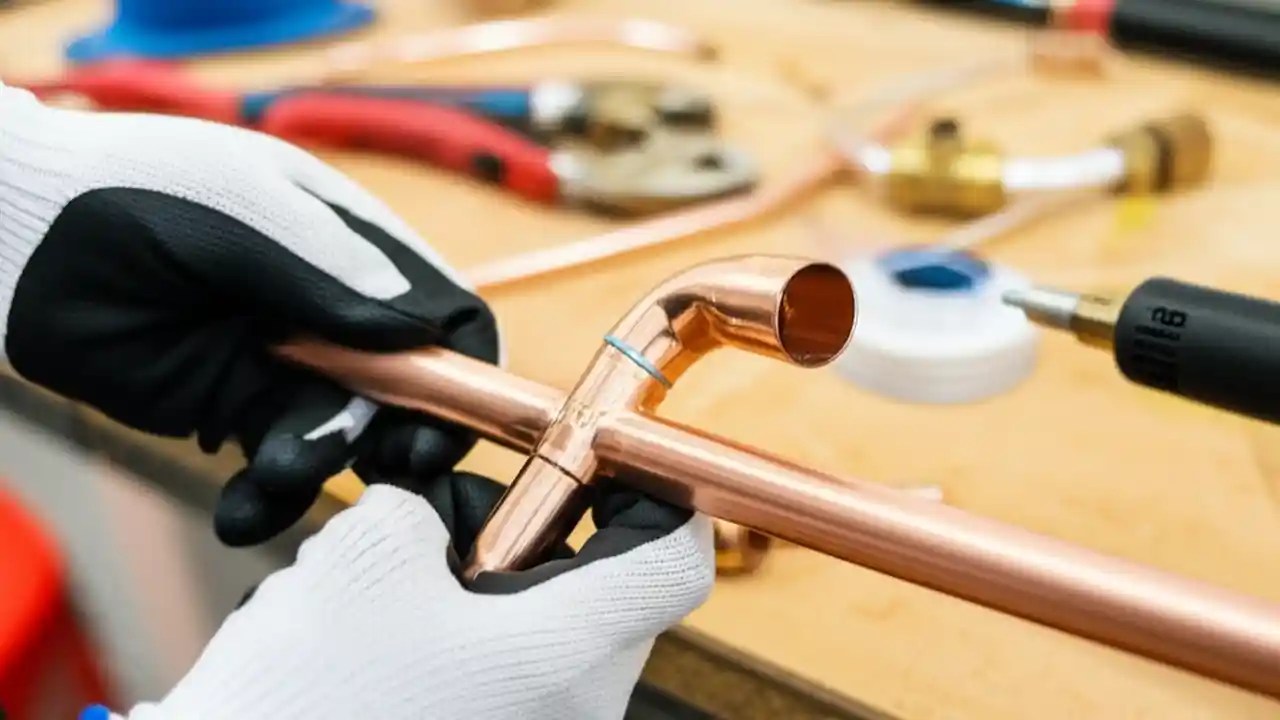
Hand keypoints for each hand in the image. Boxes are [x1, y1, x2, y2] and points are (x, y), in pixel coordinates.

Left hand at [0, 85, 498, 544]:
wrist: (17, 239)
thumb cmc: (130, 194)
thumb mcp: (237, 215)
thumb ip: (326, 270)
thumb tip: (422, 330)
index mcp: (356, 249)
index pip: (448, 317)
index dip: (465, 374)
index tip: (444, 422)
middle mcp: (336, 312)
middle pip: (413, 390)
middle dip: (407, 435)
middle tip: (390, 465)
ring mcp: (288, 364)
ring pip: (346, 438)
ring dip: (323, 467)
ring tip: (270, 474)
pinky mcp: (236, 409)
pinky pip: (279, 467)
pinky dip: (268, 497)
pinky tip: (239, 511)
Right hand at [114, 475, 714, 719]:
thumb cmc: (303, 698)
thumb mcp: (364, 557)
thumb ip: (420, 509)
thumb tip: (428, 519)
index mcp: (564, 655)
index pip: (675, 560)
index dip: (652, 492)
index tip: (598, 458)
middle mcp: (575, 712)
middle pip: (601, 591)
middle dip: (524, 534)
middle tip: (445, 519)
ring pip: (544, 633)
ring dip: (479, 587)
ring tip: (390, 585)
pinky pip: (504, 677)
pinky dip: (459, 638)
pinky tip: (381, 633)